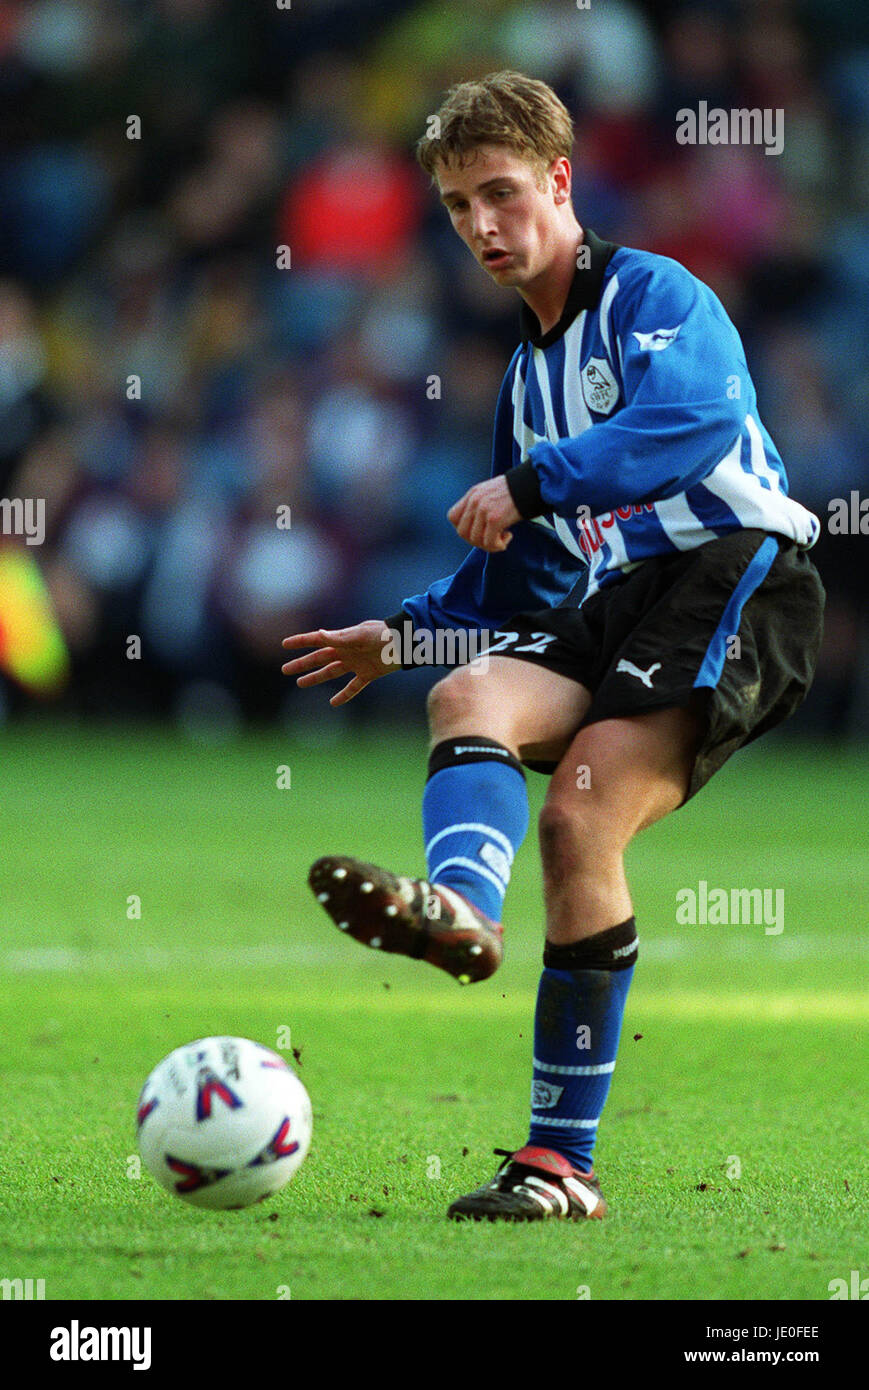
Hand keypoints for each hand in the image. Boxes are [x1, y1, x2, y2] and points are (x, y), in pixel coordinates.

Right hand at [281, 620, 398, 705]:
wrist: (405, 643)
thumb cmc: (382, 634)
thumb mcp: (360, 634)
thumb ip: (340, 637)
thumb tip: (319, 635)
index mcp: (342, 639)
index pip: (316, 640)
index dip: (300, 642)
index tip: (284, 644)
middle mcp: (346, 651)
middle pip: (319, 659)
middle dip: (302, 664)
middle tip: (285, 670)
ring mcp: (356, 663)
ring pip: (331, 672)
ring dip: (315, 678)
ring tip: (300, 684)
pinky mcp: (368, 674)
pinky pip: (353, 687)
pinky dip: (344, 695)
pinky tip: (333, 703)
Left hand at [447, 476, 520, 551]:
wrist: (532, 484)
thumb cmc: (516, 491)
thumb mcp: (491, 492)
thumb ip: (480, 505)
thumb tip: (477, 527)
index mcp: (472, 494)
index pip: (453, 517)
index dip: (463, 528)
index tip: (478, 529)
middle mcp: (475, 501)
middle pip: (462, 532)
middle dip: (476, 540)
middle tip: (491, 538)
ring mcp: (483, 510)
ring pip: (475, 540)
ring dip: (488, 545)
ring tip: (502, 538)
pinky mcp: (494, 519)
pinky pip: (489, 542)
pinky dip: (497, 545)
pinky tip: (508, 537)